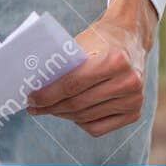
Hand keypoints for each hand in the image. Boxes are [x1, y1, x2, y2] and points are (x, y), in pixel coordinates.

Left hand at [26, 0, 154, 136]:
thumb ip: (63, 64)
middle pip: (78, 103)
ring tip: (48, 110)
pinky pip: (99, 127)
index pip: (73, 84)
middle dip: (51, 107)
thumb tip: (35, 86)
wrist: (130, 37)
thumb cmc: (100, 39)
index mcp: (114, 60)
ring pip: (86, 117)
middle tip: (34, 107)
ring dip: (63, 115)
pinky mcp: (135, 112)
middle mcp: (128, 82)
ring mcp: (134, 99)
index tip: (30, 98)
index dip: (48, 94)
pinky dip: (81, 122)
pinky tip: (69, 114)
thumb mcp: (81, 43)